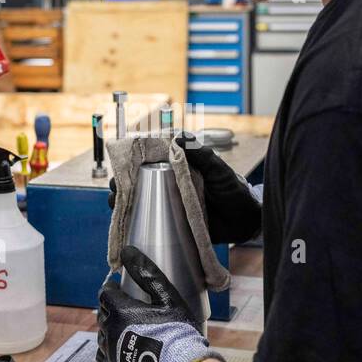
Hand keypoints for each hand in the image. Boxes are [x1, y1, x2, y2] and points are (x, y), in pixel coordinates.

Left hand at [96, 246, 220, 361]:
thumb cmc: (177, 331)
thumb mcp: (166, 297)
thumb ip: (147, 273)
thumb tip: (128, 252)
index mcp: (120, 311)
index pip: (105, 293)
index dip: (112, 289)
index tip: (120, 289)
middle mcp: (109, 331)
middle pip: (103, 313)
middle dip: (112, 308)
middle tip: (128, 309)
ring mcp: (110, 353)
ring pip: (102, 334)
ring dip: (111, 329)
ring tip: (128, 330)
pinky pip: (103, 356)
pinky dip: (109, 350)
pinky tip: (122, 349)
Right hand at [106, 133, 261, 244]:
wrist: (246, 220)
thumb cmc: (234, 190)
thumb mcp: (218, 169)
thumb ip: (202, 154)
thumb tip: (180, 136)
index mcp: (179, 169)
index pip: (149, 163)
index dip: (132, 165)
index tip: (120, 169)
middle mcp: (172, 186)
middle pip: (140, 184)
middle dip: (123, 186)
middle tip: (114, 190)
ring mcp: (172, 205)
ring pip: (142, 203)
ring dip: (125, 204)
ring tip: (116, 206)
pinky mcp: (175, 225)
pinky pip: (153, 223)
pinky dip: (138, 224)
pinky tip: (127, 226)